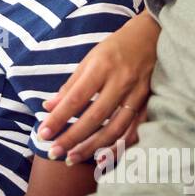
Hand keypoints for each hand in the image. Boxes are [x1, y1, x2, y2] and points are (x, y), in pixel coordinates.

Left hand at [39, 11, 158, 162]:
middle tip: (55, 153)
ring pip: (115, 129)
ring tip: (73, 159)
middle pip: (95, 117)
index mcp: (102, 67)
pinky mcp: (148, 103)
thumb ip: (70, 85)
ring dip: (93, 147)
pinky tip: (103, 158)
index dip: (59, 118)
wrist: (151, 36)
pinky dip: (119, 147)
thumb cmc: (115, 48)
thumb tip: (49, 106)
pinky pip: (134, 130)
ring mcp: (137, 95)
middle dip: (72, 138)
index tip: (43, 133)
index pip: (76, 98)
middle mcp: (120, 82)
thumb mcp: (89, 59)